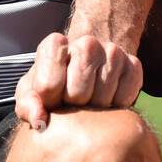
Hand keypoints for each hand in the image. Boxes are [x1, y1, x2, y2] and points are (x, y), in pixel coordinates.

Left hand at [14, 32, 142, 129]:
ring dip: (95, 108)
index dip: (50, 101)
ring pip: (103, 96)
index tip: (52, 98)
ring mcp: (113, 51)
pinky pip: (126, 97)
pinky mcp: (133, 64)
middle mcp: (86, 42)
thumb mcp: (33, 92)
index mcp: (54, 44)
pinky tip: (107, 99)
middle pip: (78, 93)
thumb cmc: (55, 83)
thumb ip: (27, 105)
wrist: (88, 68)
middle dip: (73, 106)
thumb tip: (40, 120)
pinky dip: (116, 106)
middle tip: (73, 102)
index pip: (49, 84)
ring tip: (89, 100)